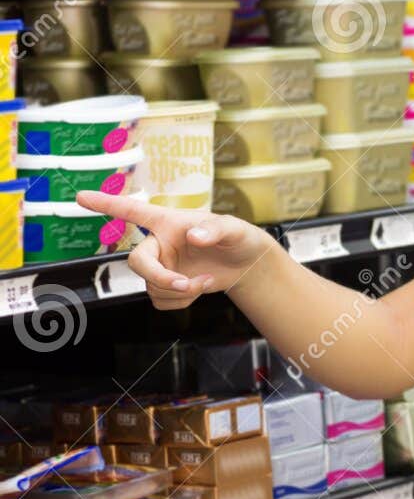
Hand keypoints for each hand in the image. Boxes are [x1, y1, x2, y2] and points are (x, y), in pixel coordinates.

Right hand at [76, 191, 273, 309]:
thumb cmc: (239, 237)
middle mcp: (159, 244)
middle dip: (159, 277)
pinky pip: (160, 301)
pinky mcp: (167, 286)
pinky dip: (180, 302)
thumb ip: (215, 229)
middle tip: (185, 284)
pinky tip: (198, 290)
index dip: (106, 205)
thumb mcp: (234, 229)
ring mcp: (162, 266)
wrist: (247, 265)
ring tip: (205, 281)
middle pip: (137, 262)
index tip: (80, 197)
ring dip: (178, 291)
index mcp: (168, 222)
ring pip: (150, 286)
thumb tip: (194, 236)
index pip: (132, 211)